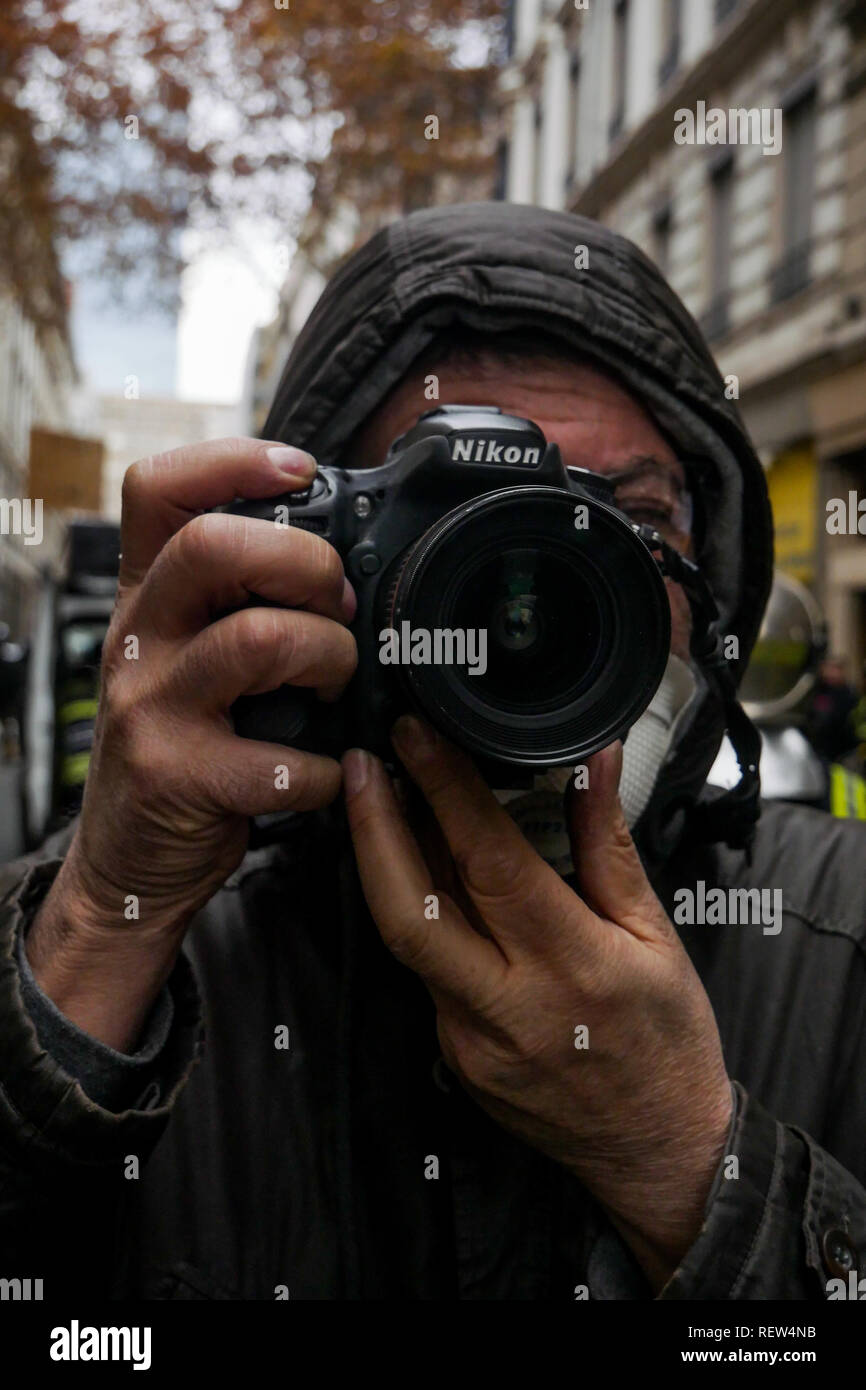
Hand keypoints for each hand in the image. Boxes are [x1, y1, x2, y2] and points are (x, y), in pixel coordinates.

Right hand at [28, 437, 356, 1048]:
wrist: (127, 860)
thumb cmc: (181, 747)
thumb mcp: (186, 659)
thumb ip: (238, 604)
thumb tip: (339, 563)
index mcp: (146, 598)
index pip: (157, 490)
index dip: (232, 460)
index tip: (301, 469)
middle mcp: (139, 639)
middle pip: (213, 547)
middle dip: (305, 564)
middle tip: (336, 605)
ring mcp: (152, 706)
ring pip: (258, 640)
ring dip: (327, 657)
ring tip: (334, 681)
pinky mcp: (178, 776)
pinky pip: (280, 760)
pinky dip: (324, 771)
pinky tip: (322, 775)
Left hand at [342, 716, 732, 1290]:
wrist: (656, 1152)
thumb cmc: (669, 1041)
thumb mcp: (657, 936)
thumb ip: (609, 846)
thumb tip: (591, 762)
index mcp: (572, 967)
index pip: (490, 862)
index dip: (445, 792)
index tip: (416, 739)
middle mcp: (507, 1009)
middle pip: (412, 910)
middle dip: (374, 828)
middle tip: (361, 763)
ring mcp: (468, 1041)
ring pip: (407, 937)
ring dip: (384, 862)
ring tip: (378, 798)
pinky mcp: (451, 1057)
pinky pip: (422, 970)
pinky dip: (416, 910)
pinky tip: (416, 869)